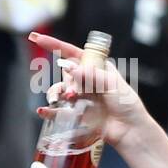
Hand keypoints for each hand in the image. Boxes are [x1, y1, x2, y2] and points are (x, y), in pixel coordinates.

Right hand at [29, 31, 150, 145]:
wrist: (130, 130)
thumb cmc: (127, 105)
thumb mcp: (113, 84)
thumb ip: (91, 75)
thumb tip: (68, 67)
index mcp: (97, 69)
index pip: (73, 53)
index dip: (54, 45)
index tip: (37, 38)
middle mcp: (86, 81)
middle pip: (65, 73)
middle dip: (67, 79)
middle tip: (77, 91)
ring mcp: (81, 97)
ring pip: (60, 90)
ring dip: (58, 93)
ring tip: (70, 100)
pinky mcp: (76, 113)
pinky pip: (58, 110)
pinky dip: (49, 110)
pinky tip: (43, 111)